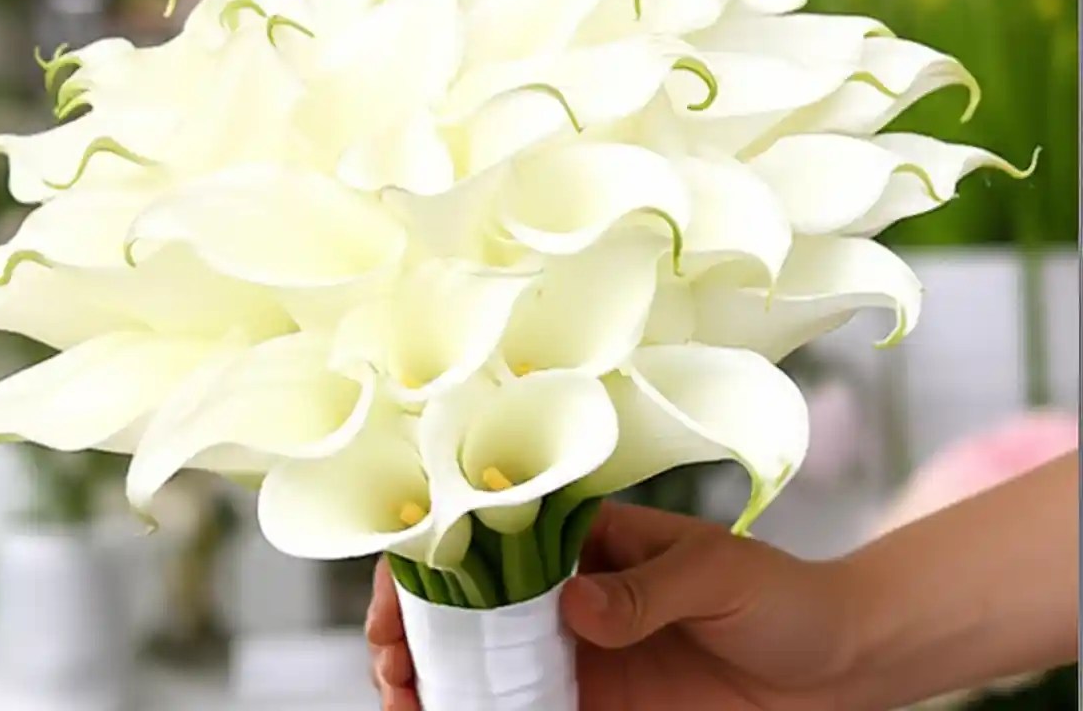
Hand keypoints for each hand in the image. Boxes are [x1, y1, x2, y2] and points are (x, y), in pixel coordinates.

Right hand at [366, 501, 860, 710]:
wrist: (838, 665)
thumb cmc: (782, 597)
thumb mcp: (717, 573)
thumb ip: (644, 588)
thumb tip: (574, 605)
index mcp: (587, 543)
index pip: (490, 539)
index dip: (431, 565)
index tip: (400, 603)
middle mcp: (567, 598)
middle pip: (467, 609)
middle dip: (415, 634)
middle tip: (394, 669)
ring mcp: (577, 656)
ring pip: (483, 668)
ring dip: (435, 685)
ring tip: (407, 706)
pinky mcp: (597, 707)